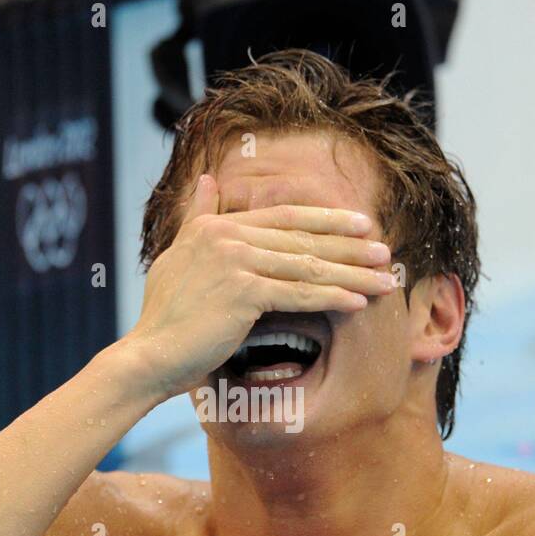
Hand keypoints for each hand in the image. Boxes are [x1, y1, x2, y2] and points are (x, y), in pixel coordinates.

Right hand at [121, 174, 395, 397]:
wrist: (149, 355)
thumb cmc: (165, 316)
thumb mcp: (179, 256)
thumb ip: (197, 218)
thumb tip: (206, 180)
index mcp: (216, 226)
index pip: (284, 217)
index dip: (327, 220)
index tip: (361, 223)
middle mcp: (227, 236)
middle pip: (303, 239)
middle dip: (350, 246)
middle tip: (385, 251)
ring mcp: (235, 262)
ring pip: (307, 267)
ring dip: (352, 274)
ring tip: (384, 280)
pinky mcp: (243, 293)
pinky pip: (299, 294)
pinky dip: (332, 298)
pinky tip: (359, 302)